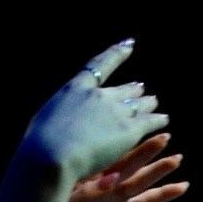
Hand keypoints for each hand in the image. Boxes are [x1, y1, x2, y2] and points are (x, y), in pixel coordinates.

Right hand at [26, 39, 167, 183]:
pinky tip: (164, 120)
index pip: (98, 66)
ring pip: (138, 104)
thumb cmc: (38, 145)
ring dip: (147, 103)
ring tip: (154, 103)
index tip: (129, 45)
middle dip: (132, 90)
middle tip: (141, 89)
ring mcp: (115, 112)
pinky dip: (157, 119)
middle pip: (122, 90)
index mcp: (75, 89)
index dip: (116, 54)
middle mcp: (99, 96)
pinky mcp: (128, 131)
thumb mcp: (43, 121)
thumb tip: (60, 120)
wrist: (52, 156)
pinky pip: (149, 121)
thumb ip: (59, 115)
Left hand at [47, 127, 189, 201]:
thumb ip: (86, 192)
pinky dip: (166, 194)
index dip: (125, 140)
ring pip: (142, 180)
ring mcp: (117, 198)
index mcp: (87, 172)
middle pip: (130, 162)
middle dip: (147, 150)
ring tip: (177, 159)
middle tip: (165, 136)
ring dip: (159, 169)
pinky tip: (182, 187)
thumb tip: (112, 179)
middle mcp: (105, 181)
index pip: (109, 151)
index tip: (138, 127)